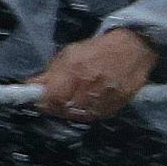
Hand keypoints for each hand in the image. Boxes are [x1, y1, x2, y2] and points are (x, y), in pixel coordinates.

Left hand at [35, 27, 158, 121]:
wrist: (134, 50)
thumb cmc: (98, 49)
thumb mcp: (71, 53)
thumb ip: (51, 72)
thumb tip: (32, 85)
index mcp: (77, 70)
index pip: (53, 97)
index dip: (42, 101)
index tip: (37, 99)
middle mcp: (91, 87)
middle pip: (64, 108)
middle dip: (54, 106)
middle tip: (51, 101)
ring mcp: (105, 99)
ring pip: (78, 115)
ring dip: (68, 110)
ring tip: (68, 100)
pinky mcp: (116, 107)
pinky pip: (94, 116)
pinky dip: (84, 112)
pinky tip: (82, 103)